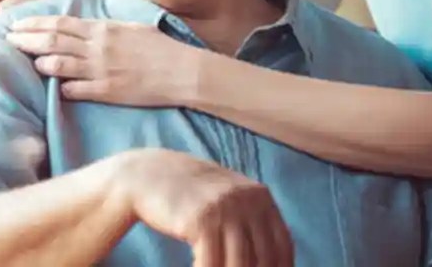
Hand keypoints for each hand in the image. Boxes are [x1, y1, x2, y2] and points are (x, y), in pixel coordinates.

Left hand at [6, 16, 205, 105]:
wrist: (182, 71)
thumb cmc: (161, 48)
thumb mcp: (132, 27)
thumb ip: (107, 28)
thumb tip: (90, 26)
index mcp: (103, 29)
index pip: (60, 23)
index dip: (35, 23)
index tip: (16, 23)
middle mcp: (97, 47)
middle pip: (53, 41)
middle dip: (27, 39)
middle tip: (8, 39)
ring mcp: (101, 70)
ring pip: (59, 64)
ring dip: (40, 62)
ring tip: (25, 62)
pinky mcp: (107, 91)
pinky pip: (76, 89)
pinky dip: (62, 87)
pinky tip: (52, 88)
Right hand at [112, 149, 293, 266]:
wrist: (149, 174)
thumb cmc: (191, 197)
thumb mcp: (229, 201)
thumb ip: (251, 223)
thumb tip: (275, 262)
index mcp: (260, 198)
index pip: (282, 248)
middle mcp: (248, 201)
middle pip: (263, 260)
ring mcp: (225, 208)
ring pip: (238, 266)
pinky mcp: (202, 219)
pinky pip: (211, 265)